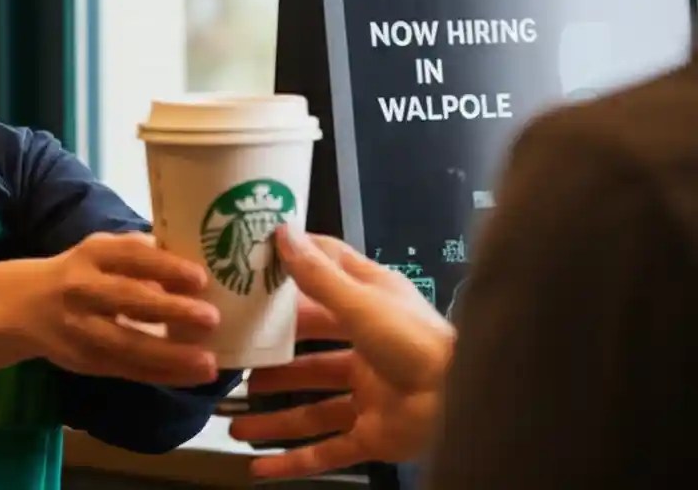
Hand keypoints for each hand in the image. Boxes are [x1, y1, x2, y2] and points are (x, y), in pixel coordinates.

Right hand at [30, 231, 220, 386]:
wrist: (24, 305)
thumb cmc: (81, 273)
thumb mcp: (102, 252)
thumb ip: (141, 255)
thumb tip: (196, 264)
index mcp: (92, 254)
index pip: (130, 256)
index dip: (165, 267)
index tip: (200, 278)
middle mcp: (82, 289)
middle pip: (127, 300)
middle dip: (170, 310)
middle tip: (211, 319)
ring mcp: (80, 329)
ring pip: (126, 344)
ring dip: (170, 356)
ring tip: (208, 363)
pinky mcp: (83, 360)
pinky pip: (126, 370)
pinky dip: (161, 374)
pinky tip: (191, 376)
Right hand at [228, 226, 454, 479]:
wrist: (463, 401)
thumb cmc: (415, 341)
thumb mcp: (361, 301)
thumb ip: (318, 275)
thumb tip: (282, 232)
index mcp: (371, 307)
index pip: (326, 282)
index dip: (292, 272)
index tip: (252, 267)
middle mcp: (367, 349)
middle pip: (309, 356)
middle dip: (272, 362)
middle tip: (234, 362)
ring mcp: (370, 395)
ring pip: (311, 408)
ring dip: (274, 418)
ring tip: (236, 422)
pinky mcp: (373, 436)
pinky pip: (327, 451)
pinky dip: (294, 462)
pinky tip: (261, 468)